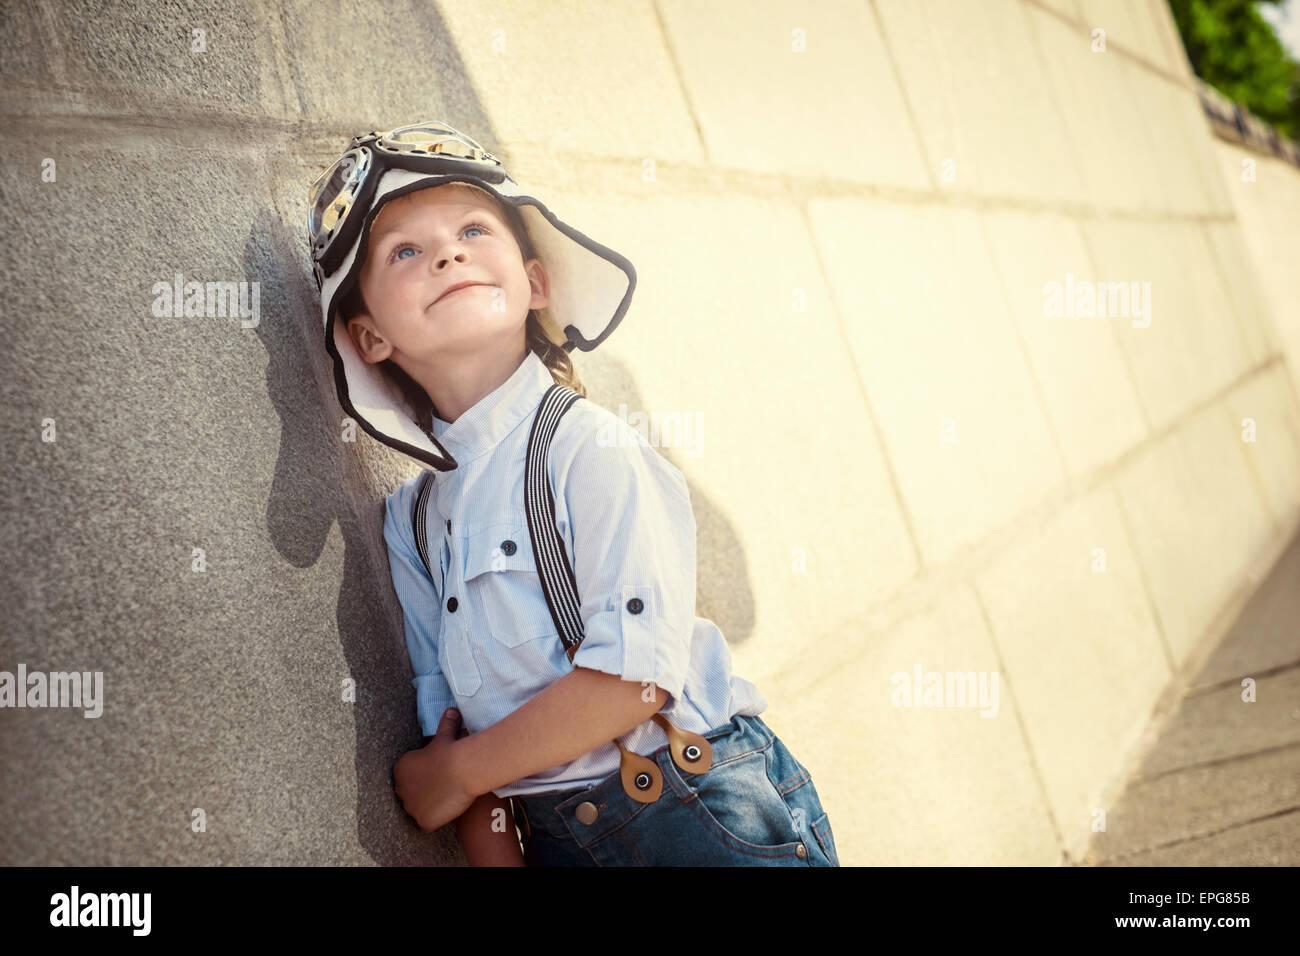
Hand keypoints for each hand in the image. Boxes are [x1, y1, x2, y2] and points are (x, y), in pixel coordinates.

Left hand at [393, 708, 476, 832]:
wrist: (461, 768)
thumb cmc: (451, 750)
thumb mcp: (445, 734)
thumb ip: (445, 724)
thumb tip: (451, 711)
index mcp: (400, 769)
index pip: (407, 778)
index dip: (422, 777)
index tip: (435, 774)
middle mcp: (400, 790)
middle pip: (409, 795)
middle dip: (422, 792)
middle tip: (440, 787)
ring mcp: (410, 808)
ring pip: (417, 810)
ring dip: (428, 806)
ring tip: (444, 799)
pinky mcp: (422, 821)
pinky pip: (427, 823)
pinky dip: (435, 819)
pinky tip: (446, 809)